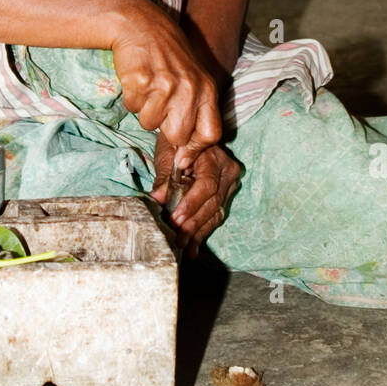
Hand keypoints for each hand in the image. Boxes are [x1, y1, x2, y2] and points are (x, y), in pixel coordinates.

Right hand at [109, 1, 220, 166]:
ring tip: (149, 86)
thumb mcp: (193, 78)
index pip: (210, 134)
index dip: (195, 148)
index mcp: (206, 89)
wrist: (141, 24)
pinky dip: (131, 98)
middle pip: (177, 136)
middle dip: (164, 128)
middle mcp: (189, 89)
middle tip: (160, 105)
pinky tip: (137, 79)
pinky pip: (132, 108)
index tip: (182, 153)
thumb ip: (195, 111)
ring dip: (145, 110)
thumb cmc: (167, 54)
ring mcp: (164, 86)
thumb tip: (185, 157)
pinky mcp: (140, 82)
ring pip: (149, 124)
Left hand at [150, 132, 241, 258]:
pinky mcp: (225, 197)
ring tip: (182, 247)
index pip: (207, 185)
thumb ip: (165, 178)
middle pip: (213, 203)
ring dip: (197, 233)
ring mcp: (229, 185)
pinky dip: (201, 233)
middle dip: (193, 223)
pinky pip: (214, 217)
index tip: (176, 218)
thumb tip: (156, 199)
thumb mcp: (168, 154)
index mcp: (214, 157)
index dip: (192, 203)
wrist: (188, 136)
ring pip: (215, 214)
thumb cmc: (176, 142)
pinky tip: (192, 249)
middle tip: (176, 238)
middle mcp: (228, 171)